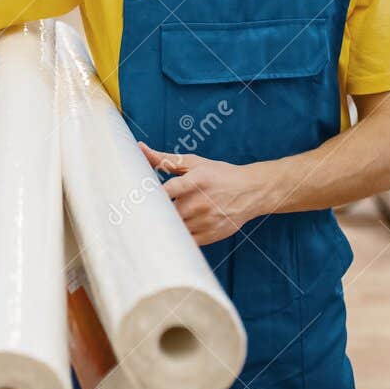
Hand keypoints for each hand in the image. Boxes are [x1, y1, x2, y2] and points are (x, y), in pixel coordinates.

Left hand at [139, 142, 264, 245]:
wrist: (251, 191)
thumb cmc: (219, 175)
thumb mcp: (195, 163)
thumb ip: (165, 159)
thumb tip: (140, 148)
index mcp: (197, 180)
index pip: (170, 189)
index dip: (152, 194)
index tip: (138, 196)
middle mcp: (202, 202)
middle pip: (168, 213)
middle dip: (154, 211)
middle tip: (139, 210)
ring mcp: (207, 221)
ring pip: (175, 228)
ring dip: (164, 223)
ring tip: (156, 218)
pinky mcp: (211, 235)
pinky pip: (185, 241)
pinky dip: (176, 236)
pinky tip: (171, 229)